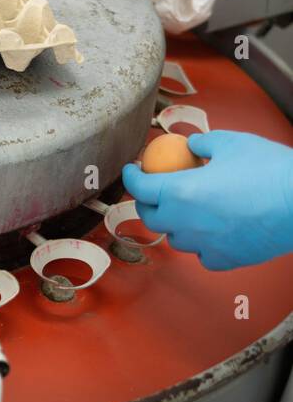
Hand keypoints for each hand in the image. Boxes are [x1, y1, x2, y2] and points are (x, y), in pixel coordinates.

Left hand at [121, 131, 292, 269]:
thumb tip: (190, 145)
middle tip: (153, 190)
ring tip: (183, 211)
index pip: (140, 187)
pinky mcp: (226, 259)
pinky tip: (208, 232)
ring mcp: (204, 244)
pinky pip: (202, 254)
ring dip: (173, 224)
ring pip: (175, 238)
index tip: (132, 170)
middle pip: (150, 216)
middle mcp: (185, 221)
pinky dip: (200, 244)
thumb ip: (202, 144)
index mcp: (179, 191)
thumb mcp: (230, 142)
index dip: (131, 177)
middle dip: (146, 202)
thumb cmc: (270, 170)